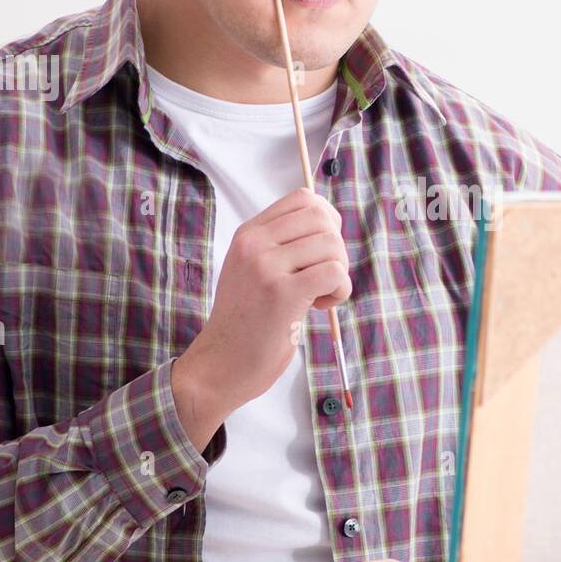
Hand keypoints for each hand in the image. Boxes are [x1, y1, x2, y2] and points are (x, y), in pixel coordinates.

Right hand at [172, 188, 349, 447]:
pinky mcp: (283, 293)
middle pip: (323, 218)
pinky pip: (334, 272)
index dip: (326, 221)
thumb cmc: (246, 321)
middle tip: (323, 277)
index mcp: (249, 233)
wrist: (221, 363)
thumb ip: (281, 245)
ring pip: (332, 245)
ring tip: (319, 295)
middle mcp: (255, 243)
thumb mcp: (252, 269)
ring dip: (339, 273)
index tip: (320, 251)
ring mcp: (267, 267)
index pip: (303, 198)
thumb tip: (330, 227)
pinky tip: (320, 306)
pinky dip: (339, 290)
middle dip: (336, 247)